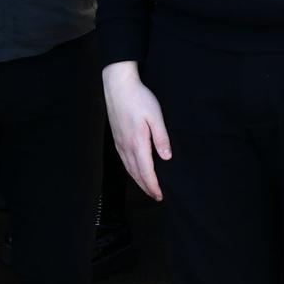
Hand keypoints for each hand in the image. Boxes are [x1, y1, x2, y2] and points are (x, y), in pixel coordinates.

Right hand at [103, 61, 169, 201]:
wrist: (118, 86)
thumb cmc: (139, 98)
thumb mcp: (155, 116)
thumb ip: (161, 137)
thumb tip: (166, 158)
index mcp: (137, 143)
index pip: (146, 171)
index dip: (153, 186)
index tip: (160, 196)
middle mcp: (126, 147)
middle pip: (136, 174)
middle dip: (146, 187)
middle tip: (156, 197)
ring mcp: (119, 144)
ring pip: (129, 169)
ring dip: (138, 181)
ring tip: (148, 188)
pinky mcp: (117, 139)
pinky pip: (124, 161)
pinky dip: (131, 171)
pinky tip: (135, 171)